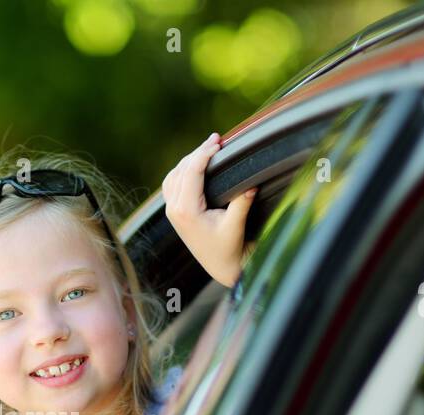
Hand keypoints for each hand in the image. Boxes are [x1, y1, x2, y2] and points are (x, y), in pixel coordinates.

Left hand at [162, 132, 258, 287]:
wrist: (220, 266)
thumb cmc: (228, 249)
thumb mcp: (236, 225)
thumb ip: (242, 202)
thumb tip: (252, 182)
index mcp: (186, 210)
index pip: (191, 171)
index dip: (204, 153)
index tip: (219, 142)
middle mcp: (174, 209)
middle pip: (182, 169)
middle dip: (199, 152)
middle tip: (217, 139)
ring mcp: (172, 211)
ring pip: (174, 175)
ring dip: (190, 160)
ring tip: (209, 148)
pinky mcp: (174, 213)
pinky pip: (172, 184)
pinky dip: (183, 171)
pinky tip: (195, 164)